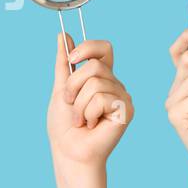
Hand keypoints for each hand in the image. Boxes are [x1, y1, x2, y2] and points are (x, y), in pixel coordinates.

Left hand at [47, 35, 133, 167]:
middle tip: (71, 104)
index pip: (104, 49)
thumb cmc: (65, 126)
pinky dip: (88, 113)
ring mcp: (123, 97)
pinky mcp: (127, 110)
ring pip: (96, 83)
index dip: (88, 48)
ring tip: (81, 119)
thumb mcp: (60, 89)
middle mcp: (115, 85)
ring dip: (79, 104)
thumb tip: (62, 35)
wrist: (68, 152)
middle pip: (94, 66)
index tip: (72, 59)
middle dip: (73, 86)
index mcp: (102, 78)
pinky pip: (102, 99)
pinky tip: (91, 126)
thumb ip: (63, 64)